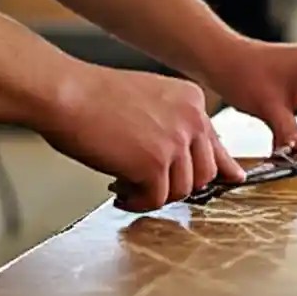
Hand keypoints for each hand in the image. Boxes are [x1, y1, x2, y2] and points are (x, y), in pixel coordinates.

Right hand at [37, 66, 244, 212]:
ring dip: (153, 195)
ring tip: (125, 185)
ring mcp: (176, 142)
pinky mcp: (155, 165)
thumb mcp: (149, 101)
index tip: (231, 178)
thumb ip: (174, 124)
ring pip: (181, 190)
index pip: (214, 142)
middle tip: (149, 185)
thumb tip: (187, 155)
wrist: (65, 92)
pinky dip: (137, 202)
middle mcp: (191, 120)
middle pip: (204, 172)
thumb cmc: (94, 96)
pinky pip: (156, 199)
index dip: (220, 166)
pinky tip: (119, 193)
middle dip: (177, 185)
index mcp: (192, 101)